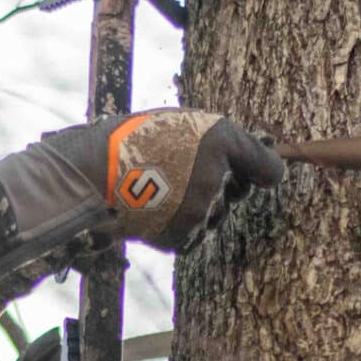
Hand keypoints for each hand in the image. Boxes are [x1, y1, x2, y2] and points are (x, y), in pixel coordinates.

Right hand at [0, 110, 283, 252]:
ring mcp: (199, 210)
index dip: (264, 167)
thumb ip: (225, 143)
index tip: (261, 172)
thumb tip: (270, 173)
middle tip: (183, 172)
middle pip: (236, 195)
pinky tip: (154, 210)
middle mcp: (218, 175)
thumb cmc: (134, 141)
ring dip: (195, 208)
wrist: (90, 173)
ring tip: (160, 189)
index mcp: (220, 137)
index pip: (267, 165)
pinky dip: (177, 227)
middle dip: (219, 187)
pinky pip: (192, 237)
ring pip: (212, 216)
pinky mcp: (181, 237)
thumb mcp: (181, 123)